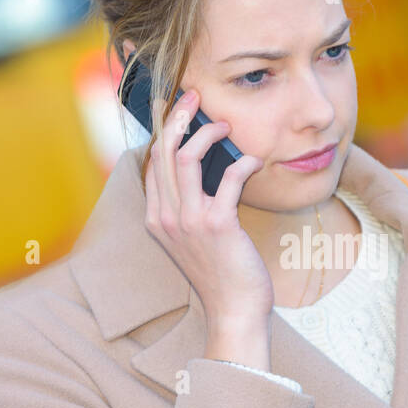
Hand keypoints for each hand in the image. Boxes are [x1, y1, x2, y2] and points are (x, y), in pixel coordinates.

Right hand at [144, 89, 270, 330]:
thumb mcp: (194, 238)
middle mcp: (166, 216)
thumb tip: (208, 167)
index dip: (164, 129)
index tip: (179, 109)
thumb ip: (190, 206)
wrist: (233, 311)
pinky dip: (243, 163)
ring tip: (226, 125)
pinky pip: (228, 178)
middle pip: (163, 149)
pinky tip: (255, 162)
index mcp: (156, 218)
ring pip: (187, 156)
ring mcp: (189, 220)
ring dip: (208, 131)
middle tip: (195, 96)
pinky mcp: (217, 224)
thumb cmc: (221, 273)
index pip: (152, 161)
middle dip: (178, 116)